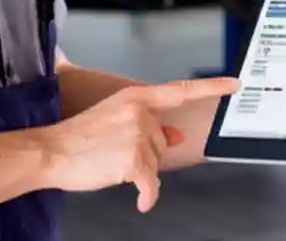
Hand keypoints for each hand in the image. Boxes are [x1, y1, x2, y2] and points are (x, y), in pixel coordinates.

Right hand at [37, 76, 239, 211]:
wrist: (51, 151)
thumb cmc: (78, 137)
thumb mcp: (115, 119)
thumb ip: (148, 123)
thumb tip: (176, 134)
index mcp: (135, 97)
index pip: (180, 89)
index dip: (211, 87)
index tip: (234, 84)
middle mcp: (140, 112)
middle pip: (164, 141)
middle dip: (146, 151)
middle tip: (114, 150)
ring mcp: (138, 136)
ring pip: (157, 162)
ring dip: (138, 170)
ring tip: (110, 162)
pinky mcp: (134, 160)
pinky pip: (152, 185)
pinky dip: (147, 196)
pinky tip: (141, 200)